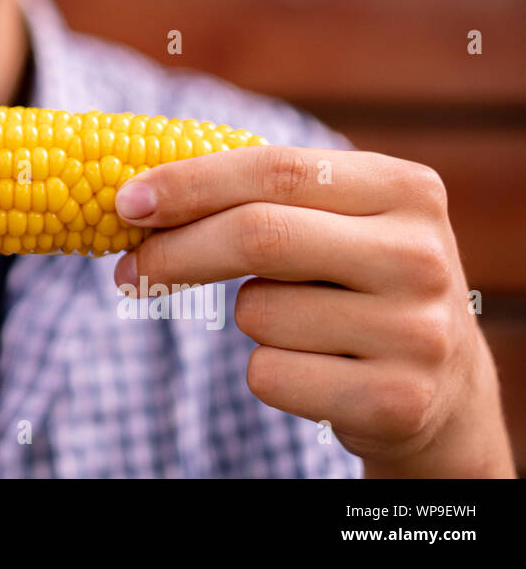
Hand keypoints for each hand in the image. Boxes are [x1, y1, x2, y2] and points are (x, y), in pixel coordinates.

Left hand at [111, 146, 514, 477]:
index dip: (189, 184)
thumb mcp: (336, 222)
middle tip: (127, 269)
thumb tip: (137, 198)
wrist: (442, 386)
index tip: (126, 203)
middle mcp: (420, 255)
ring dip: (245, 319)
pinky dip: (266, 372)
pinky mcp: (395, 400)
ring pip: (257, 312)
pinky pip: (269, 375)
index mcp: (405, 188)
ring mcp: (415, 331)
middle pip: (258, 234)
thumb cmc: (355, 284)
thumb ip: (260, 196)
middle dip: (175, 250)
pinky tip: (316, 370)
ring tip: (300, 326)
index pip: (274, 169)